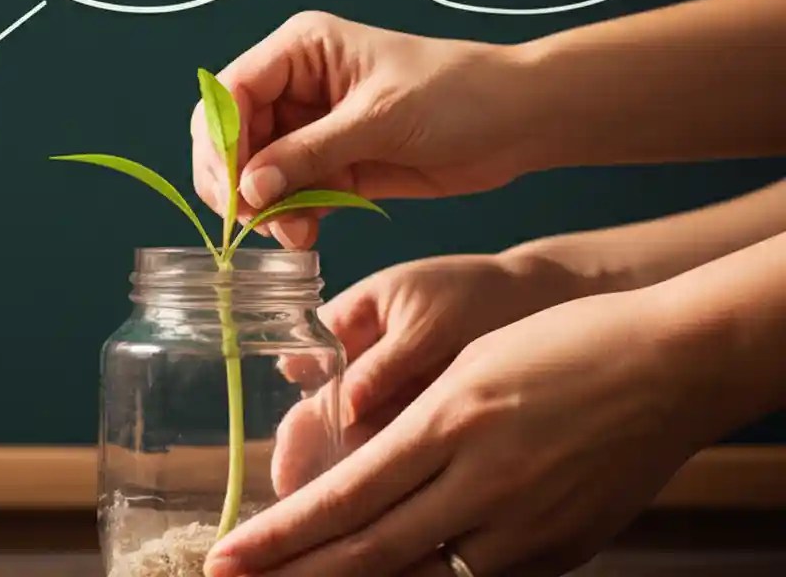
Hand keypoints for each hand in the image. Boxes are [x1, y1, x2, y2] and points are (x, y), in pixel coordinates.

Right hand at [192, 11, 529, 248]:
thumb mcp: (378, 119)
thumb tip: (248, 190)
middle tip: (257, 221)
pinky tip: (306, 233)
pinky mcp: (332, 163)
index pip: (230, 93)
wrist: (520, 122)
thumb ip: (308, 154)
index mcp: (301, 49)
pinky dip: (290, 217)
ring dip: (265, 208)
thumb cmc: (459, 94)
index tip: (234, 191)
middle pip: (232, 136)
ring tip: (294, 233)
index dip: (222, 142)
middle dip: (238, 181)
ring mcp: (312, 127)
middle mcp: (297, 85)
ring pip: (257, 172)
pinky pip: (290, 193)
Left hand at [209, 289, 711, 576]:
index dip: (278, 536)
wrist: (670, 363)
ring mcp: (525, 528)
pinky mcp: (562, 551)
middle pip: (369, 553)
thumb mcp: (467, 366)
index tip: (227, 554)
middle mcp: (479, 484)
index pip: (344, 498)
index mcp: (446, 424)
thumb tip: (357, 463)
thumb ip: (408, 426)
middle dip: (294, 575)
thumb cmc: (562, 343)